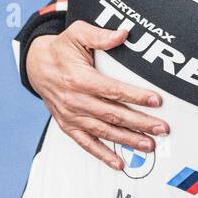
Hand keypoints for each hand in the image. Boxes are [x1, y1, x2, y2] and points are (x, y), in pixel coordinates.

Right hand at [25, 21, 168, 170]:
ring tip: (149, 145)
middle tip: (161, 128)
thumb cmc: (61, 49)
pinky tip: (119, 163)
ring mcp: (72, 116)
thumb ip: (100, 36)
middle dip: (140, 123)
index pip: (113, 90)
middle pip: (113, 114)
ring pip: (104, 131)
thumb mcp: (77, 34)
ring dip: (127, 140)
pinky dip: (102, 155)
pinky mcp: (68, 125)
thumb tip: (122, 34)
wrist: (36, 65)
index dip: (135, 96)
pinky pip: (86, 144)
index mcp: (79, 79)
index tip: (155, 101)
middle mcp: (75, 100)